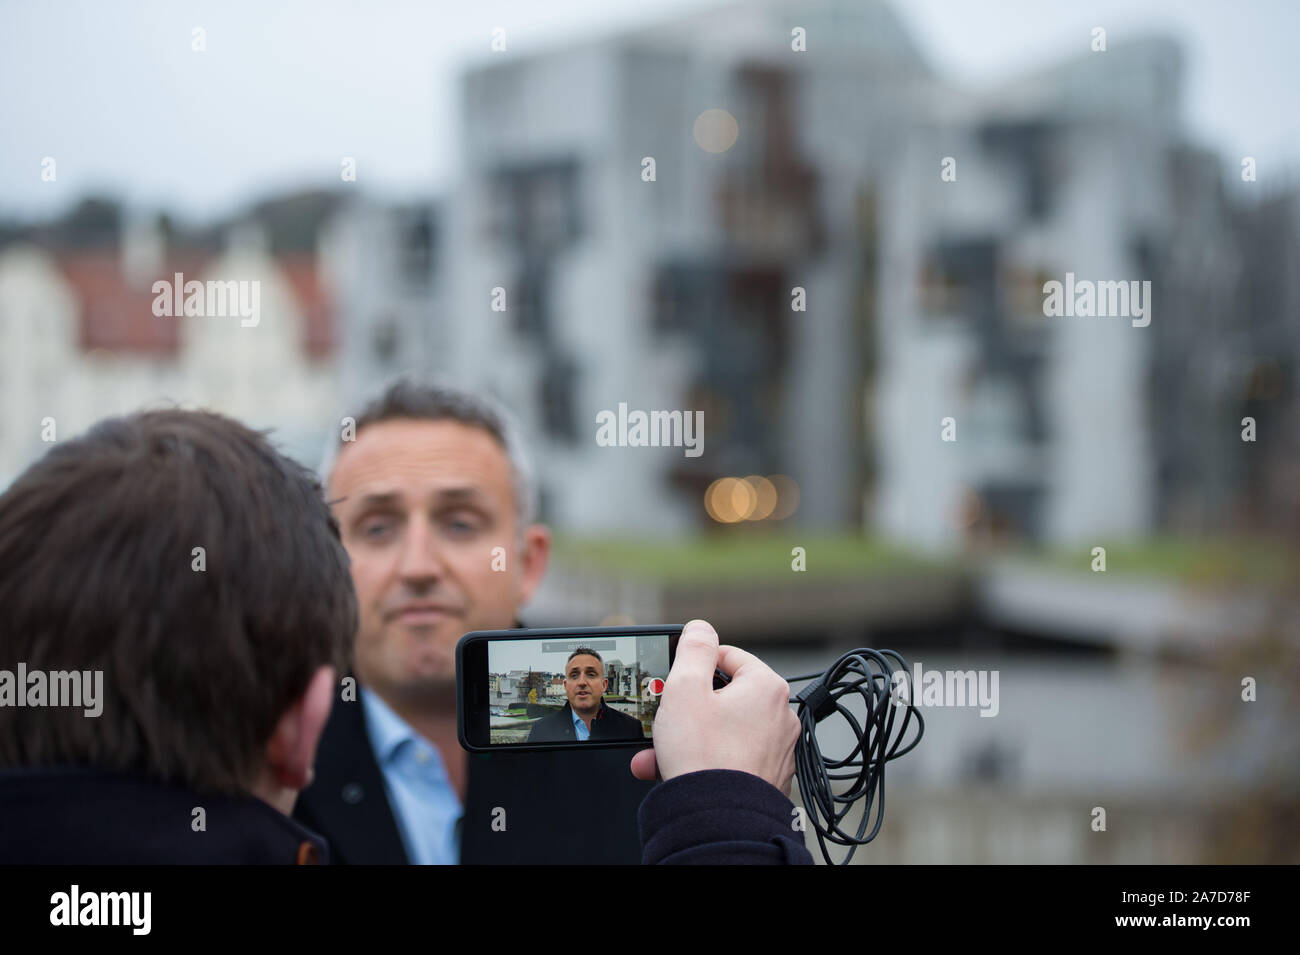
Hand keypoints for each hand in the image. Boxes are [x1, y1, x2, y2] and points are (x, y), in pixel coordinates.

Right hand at [630, 618, 799, 795]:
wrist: (717, 819)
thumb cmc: (704, 756)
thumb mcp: (686, 688)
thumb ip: (694, 649)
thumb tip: (701, 628)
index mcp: (766, 687)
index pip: (728, 656)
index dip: (695, 664)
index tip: (676, 677)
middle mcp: (779, 716)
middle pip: (723, 697)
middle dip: (685, 710)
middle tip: (663, 719)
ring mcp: (775, 749)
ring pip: (722, 730)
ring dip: (687, 738)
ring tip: (658, 752)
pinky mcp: (766, 775)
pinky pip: (728, 757)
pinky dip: (703, 759)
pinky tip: (675, 769)